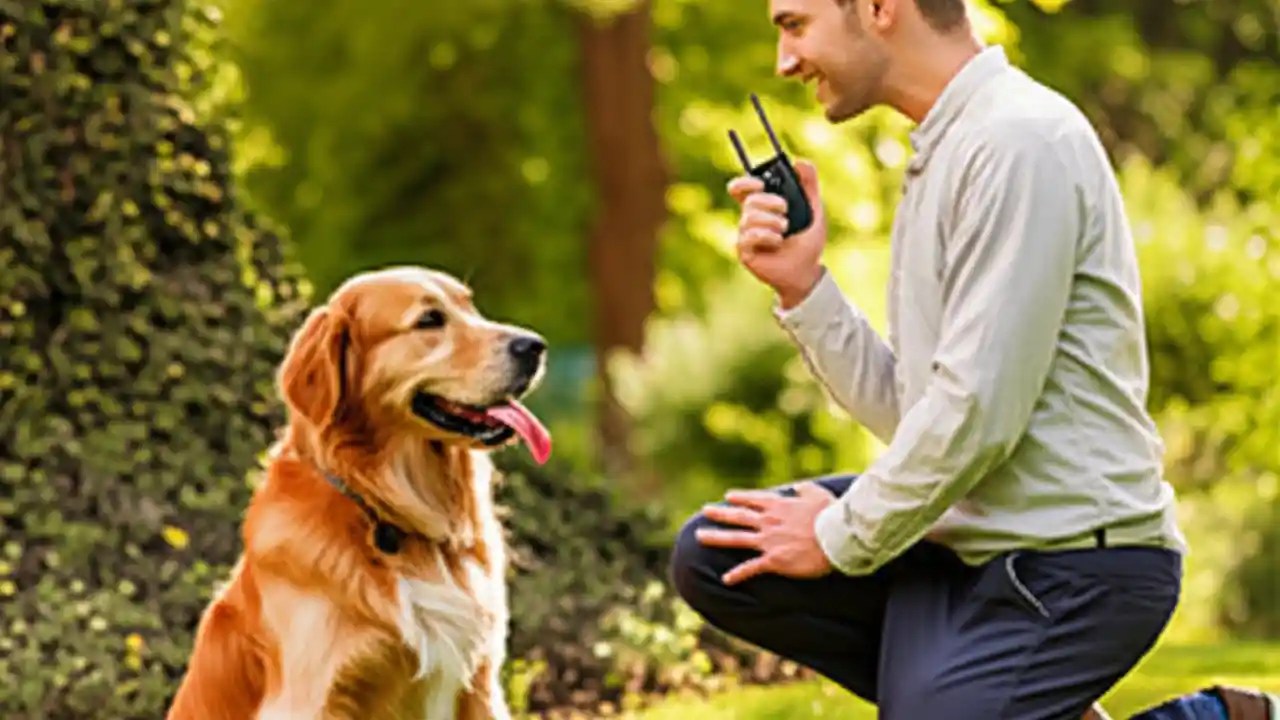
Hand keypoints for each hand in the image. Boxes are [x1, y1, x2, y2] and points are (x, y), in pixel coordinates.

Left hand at [695, 481, 837, 584]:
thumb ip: (804, 489)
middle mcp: (768, 521)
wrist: (835, 537)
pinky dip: (738, 574)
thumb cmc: (830, 514)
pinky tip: (726, 580)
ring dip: (716, 537)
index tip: (728, 496)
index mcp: (778, 505)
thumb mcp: (817, 493)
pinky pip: (751, 568)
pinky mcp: (773, 560)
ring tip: (699, 537)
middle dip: (720, 513)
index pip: (754, 499)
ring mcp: (768, 541)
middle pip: (738, 516)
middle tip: (705, 510)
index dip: (740, 498)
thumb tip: (796, 486)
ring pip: (736, 538)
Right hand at [727, 159, 827, 308]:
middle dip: (768, 200)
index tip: (760, 183)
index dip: (745, 182)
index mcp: (763, 207)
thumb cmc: (808, 242)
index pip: (742, 189)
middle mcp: (752, 220)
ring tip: (785, 229)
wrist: (807, 271)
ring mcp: (746, 236)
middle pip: (748, 200)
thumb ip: (809, 185)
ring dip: (770, 220)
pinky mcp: (745, 252)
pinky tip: (777, 242)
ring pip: (749, 218)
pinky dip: (766, 235)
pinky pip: (748, 236)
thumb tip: (800, 162)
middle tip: (785, 208)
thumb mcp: (814, 210)